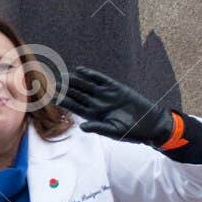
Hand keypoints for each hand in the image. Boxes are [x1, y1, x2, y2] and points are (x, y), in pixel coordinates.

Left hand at [57, 66, 174, 147]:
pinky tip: (80, 70)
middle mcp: (97, 103)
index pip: (75, 106)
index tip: (52, 97)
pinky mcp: (116, 87)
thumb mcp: (114, 131)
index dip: (64, 101)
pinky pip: (100, 79)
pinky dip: (91, 74)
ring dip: (75, 80)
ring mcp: (106, 94)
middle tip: (52, 82)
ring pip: (86, 85)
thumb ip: (98, 127)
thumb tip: (82, 127)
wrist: (150, 123)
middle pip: (77, 94)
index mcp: (93, 115)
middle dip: (66, 88)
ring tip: (63, 75)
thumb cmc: (131, 131)